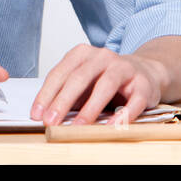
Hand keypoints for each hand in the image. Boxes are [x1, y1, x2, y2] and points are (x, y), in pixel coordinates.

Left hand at [30, 43, 166, 125]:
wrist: (144, 73)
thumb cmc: (106, 80)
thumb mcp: (83, 82)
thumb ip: (67, 94)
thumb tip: (47, 115)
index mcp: (83, 53)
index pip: (60, 73)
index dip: (46, 95)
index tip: (36, 114)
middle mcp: (103, 57)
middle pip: (80, 78)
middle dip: (62, 101)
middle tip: (51, 122)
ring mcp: (124, 68)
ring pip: (106, 85)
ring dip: (90, 108)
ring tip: (78, 127)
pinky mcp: (143, 84)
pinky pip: (133, 100)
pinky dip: (123, 115)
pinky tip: (112, 126)